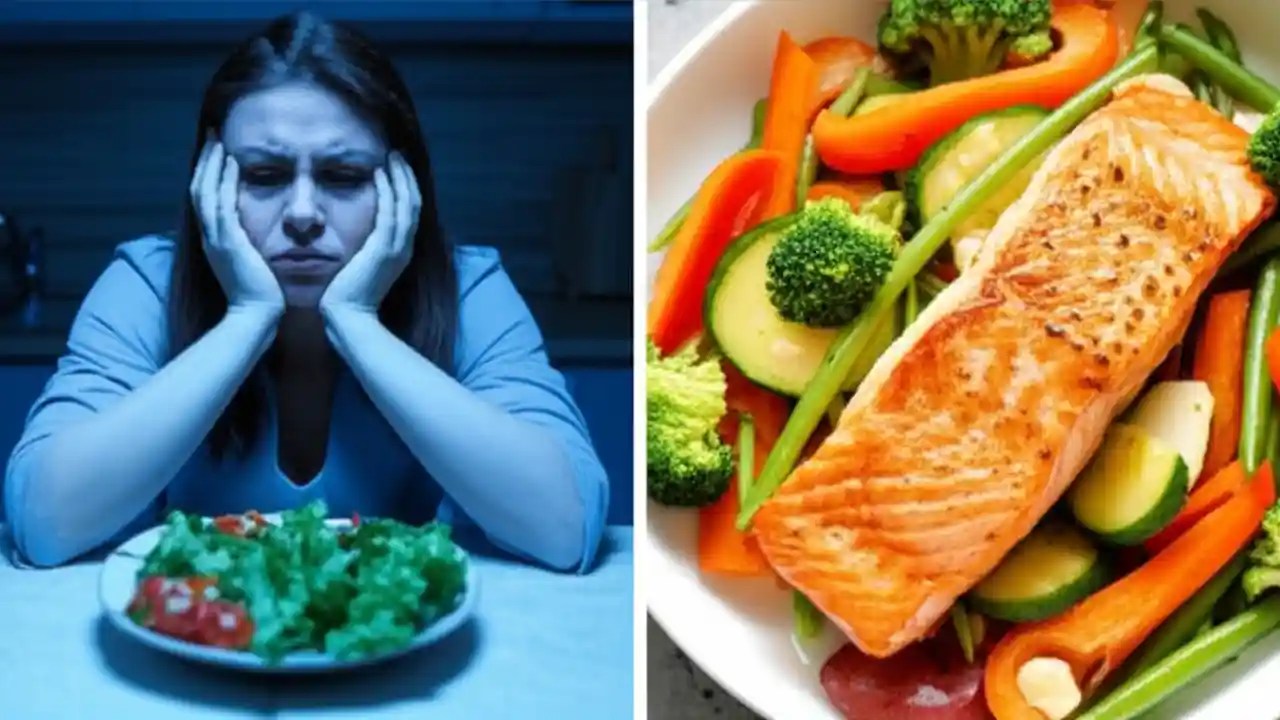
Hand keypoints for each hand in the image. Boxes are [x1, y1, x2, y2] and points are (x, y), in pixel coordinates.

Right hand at [189, 138, 283, 316]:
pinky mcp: (229, 242)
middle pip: (199, 189)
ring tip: (219, 141)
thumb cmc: (261, 297)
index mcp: (215, 242)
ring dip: (212, 164)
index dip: (210, 176)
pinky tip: (232, 162)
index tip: (219, 154)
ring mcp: (217, 239)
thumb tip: (259, 237)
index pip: (206, 200)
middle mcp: (211, 237)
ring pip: (206, 192)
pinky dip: (224, 181)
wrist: (257, 318)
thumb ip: (251, 248)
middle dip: (207, 162)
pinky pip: (222, 204)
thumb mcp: (252, 265)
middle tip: (214, 137)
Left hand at [319, 152, 419, 318]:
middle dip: (406, 176)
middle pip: (414, 203)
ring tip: (392, 157)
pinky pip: (390, 213)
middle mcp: (404, 247)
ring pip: (406, 204)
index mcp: (400, 251)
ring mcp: (396, 249)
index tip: (396, 167)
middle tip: (397, 154)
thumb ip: (366, 248)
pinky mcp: (383, 249)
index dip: (406, 188)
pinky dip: (387, 191)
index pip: (410, 212)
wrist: (348, 318)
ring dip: (399, 178)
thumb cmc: (348, 296)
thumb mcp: (362, 266)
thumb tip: (360, 234)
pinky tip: (378, 174)